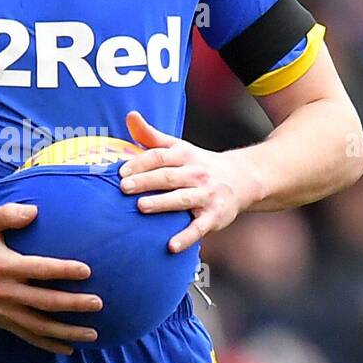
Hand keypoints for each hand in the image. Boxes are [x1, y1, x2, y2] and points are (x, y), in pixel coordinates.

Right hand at [0, 203, 100, 353]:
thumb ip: (8, 214)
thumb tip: (35, 211)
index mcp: (5, 266)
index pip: (40, 269)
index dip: (64, 270)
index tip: (87, 271)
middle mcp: (6, 292)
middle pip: (45, 302)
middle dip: (74, 304)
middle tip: (98, 303)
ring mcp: (3, 311)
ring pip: (40, 325)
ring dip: (67, 331)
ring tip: (93, 333)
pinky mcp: (1, 322)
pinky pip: (28, 336)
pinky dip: (49, 344)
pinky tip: (69, 348)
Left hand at [117, 110, 265, 253]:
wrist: (242, 179)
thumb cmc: (199, 164)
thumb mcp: (179, 147)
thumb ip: (152, 136)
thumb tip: (130, 116)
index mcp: (184, 155)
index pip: (160, 156)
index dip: (140, 162)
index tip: (121, 171)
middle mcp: (196, 173)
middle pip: (168, 176)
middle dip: (146, 181)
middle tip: (124, 187)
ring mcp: (206, 195)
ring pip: (182, 199)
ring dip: (162, 203)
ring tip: (141, 206)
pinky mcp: (215, 216)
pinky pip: (199, 227)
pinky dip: (186, 237)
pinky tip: (171, 246)